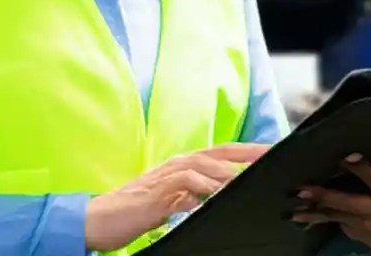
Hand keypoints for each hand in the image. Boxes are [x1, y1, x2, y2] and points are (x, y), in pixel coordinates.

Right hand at [84, 143, 269, 251]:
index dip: (248, 151)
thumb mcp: (173, 202)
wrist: (97, 219)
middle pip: (221, 152)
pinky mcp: (159, 190)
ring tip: (255, 175)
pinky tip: (220, 191)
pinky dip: (206, 186)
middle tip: (273, 155)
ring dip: (231, 170)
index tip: (272, 152)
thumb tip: (221, 195)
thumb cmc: (134, 212)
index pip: (222, 153)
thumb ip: (196, 195)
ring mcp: (168, 175)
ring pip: (207, 164)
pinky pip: (188, 183)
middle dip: (249, 153)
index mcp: (183, 165)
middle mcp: (178, 164)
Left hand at [292, 113, 370, 252]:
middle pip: (349, 203)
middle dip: (327, 197)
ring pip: (335, 215)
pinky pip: (330, 222)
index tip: (346, 157)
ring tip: (296, 202)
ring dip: (314, 210)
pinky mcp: (351, 232)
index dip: (362, 169)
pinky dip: (313, 218)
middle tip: (304, 188)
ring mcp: (364, 226)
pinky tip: (296, 216)